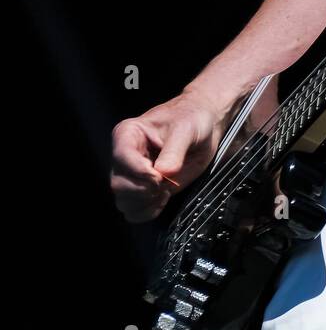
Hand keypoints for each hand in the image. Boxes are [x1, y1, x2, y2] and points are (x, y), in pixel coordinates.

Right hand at [110, 91, 226, 222]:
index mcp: (128, 134)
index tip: (160, 175)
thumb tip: (164, 173)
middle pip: (119, 184)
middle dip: (144, 190)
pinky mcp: (144, 188)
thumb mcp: (186, 128)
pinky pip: (134, 210)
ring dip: (145, 202)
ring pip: (123, 200)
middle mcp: (125, 156)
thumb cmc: (191, 117)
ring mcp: (133, 174)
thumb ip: (174, 151)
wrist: (204, 124)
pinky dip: (147, 211)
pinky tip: (162, 199)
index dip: (140, 171)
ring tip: (165, 190)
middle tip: (167, 182)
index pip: (122, 158)